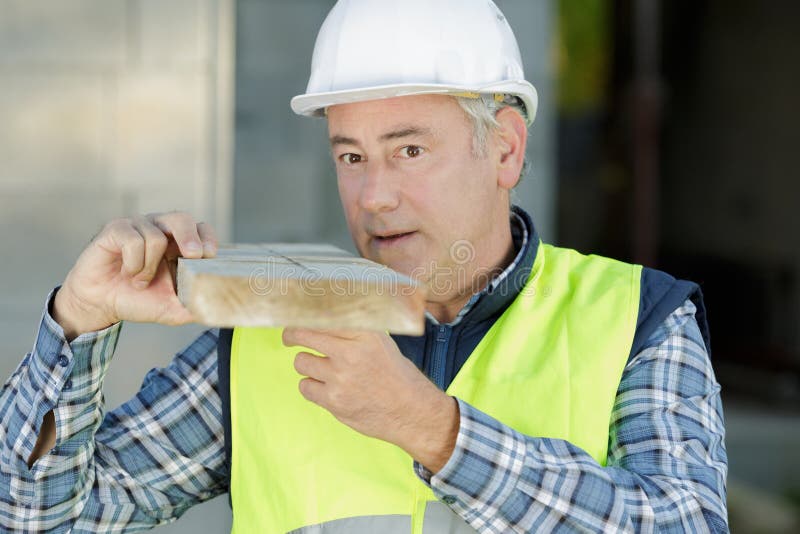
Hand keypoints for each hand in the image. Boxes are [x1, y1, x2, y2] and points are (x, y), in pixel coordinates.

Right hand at [53, 212, 216, 339]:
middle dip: (190, 237)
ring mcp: (138, 226)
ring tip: (140, 281)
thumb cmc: (137, 300)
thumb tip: (215, 310)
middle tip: (193, 256)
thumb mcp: (170, 309)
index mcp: (179, 243)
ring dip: (149, 267)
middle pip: (182, 218)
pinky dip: (133, 263)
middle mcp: (160, 229)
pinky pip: (132, 240)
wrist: (100, 304)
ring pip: (155, 237)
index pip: (201, 228)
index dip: (207, 238)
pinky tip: (127, 273)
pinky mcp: (116, 229)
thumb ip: (192, 308)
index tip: (208, 256)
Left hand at [282, 328, 459, 472]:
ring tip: (322, 369)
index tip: (297, 318)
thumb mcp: (381, 342)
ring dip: (307, 365)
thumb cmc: (395, 374)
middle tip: (290, 338)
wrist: (410, 410)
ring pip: (301, 362)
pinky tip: (327, 387)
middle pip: (303, 334)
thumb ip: (354, 328)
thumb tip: (321, 314)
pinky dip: (312, 387)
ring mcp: (341, 378)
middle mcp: (351, 352)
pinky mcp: (334, 401)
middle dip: (291, 335)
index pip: (322, 316)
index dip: (304, 316)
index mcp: (365, 334)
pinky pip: (305, 387)